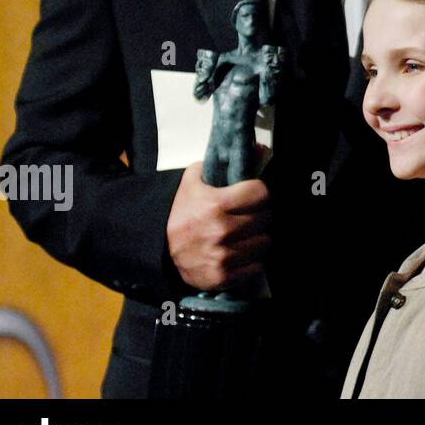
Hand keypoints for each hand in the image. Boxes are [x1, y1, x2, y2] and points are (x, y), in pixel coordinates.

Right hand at [166, 162, 271, 290]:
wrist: (158, 247)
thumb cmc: (181, 210)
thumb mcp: (195, 179)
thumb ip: (224, 162)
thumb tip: (259, 147)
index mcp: (215, 204)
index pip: (261, 193)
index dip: (259, 192)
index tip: (253, 195)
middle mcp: (221, 231)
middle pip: (266, 218)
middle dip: (260, 214)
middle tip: (249, 215)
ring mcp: (222, 256)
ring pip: (265, 242)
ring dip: (257, 237)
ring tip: (245, 234)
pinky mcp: (222, 277)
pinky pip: (256, 266)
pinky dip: (252, 260)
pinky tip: (240, 252)